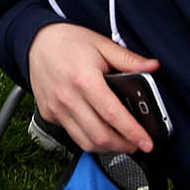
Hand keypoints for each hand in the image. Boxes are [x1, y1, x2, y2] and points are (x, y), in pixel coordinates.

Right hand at [26, 23, 159, 153]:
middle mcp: (68, 97)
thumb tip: (153, 67)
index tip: (147, 143)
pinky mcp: (49, 114)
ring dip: (108, 148)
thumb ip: (128, 59)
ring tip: (122, 141)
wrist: (35, 41)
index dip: (133, 132)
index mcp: (84, 79)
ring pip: (86, 142)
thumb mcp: (101, 44)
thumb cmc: (69, 41)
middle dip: (124, 146)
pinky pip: (72, 135)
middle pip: (100, 136)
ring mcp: (56, 108)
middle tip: (138, 144)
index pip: (112, 114)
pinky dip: (89, 139)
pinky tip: (100, 131)